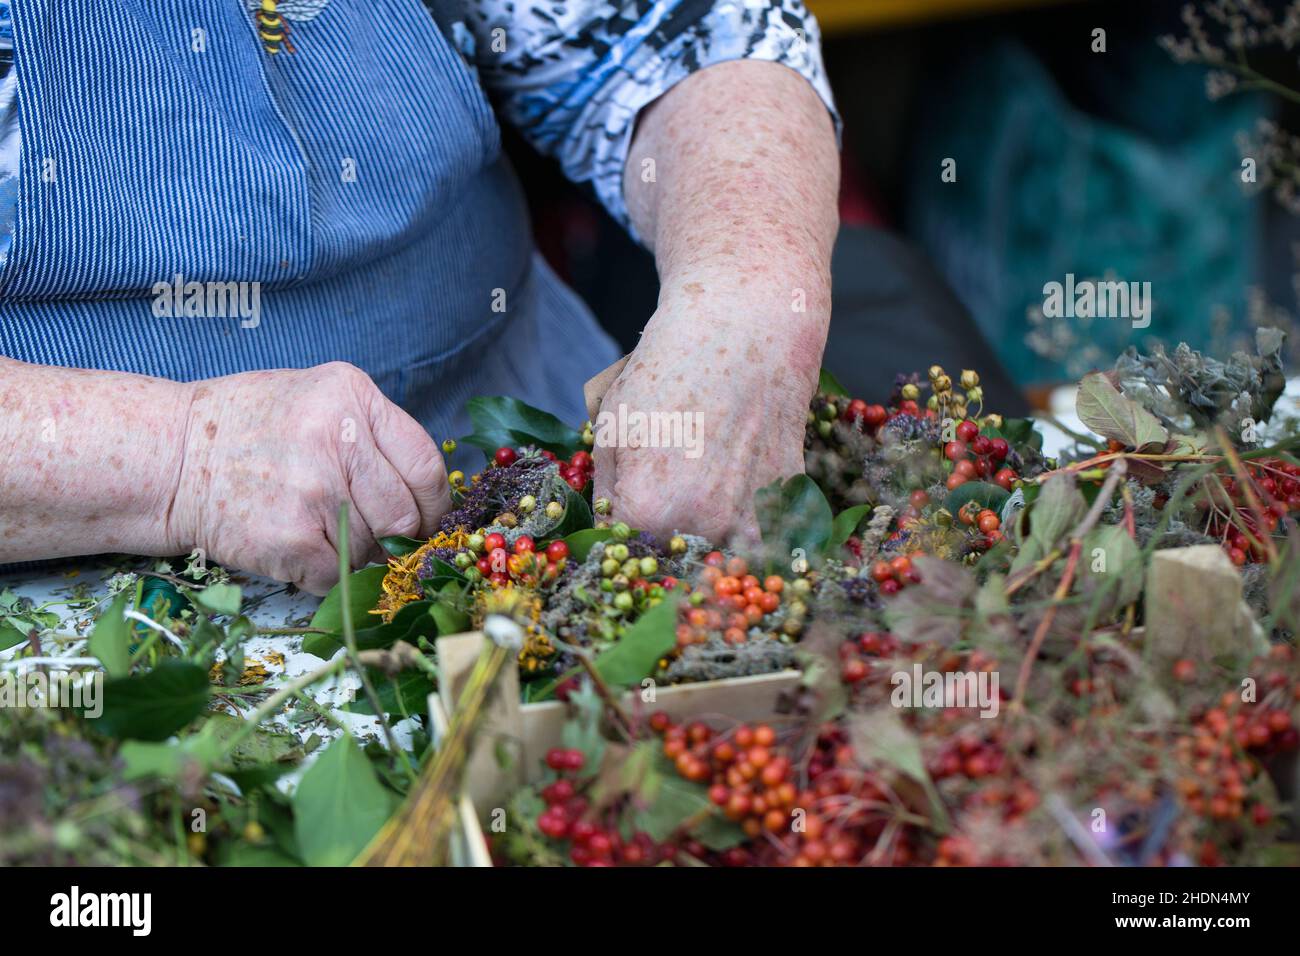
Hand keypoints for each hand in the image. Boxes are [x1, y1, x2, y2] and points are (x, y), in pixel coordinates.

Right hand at [166, 362, 448, 593]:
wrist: (173, 457)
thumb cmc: (253, 428)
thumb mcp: (321, 399)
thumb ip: (376, 436)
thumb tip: (430, 499)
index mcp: (352, 397)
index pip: (426, 466)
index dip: (434, 503)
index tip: (426, 517)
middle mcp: (336, 440)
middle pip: (404, 515)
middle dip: (397, 534)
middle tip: (371, 530)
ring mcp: (313, 492)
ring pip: (373, 548)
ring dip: (357, 552)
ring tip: (319, 527)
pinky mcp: (290, 539)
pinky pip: (340, 574)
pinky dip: (328, 572)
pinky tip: (300, 545)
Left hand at [591, 286, 818, 545]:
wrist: (745, 331)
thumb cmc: (668, 374)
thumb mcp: (611, 429)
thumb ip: (606, 490)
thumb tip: (610, 525)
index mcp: (647, 514)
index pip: (622, 551)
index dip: (621, 532)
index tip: (628, 516)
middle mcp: (702, 527)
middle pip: (673, 558)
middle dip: (665, 538)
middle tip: (670, 494)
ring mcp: (752, 520)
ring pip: (722, 554)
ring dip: (713, 538)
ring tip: (708, 488)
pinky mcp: (789, 503)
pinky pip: (765, 533)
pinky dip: (755, 520)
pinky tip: (743, 481)